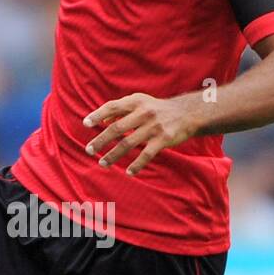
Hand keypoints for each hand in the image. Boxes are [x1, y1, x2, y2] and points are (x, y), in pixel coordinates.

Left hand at [83, 92, 199, 176]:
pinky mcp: (164, 139)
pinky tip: (128, 173)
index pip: (112, 106)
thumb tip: (101, 121)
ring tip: (103, 163)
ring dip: (113, 155)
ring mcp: (154, 126)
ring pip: (128, 143)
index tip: (85, 124)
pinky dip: (136, 165)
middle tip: (89, 150)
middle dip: (101, 140)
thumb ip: (121, 110)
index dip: (98, 114)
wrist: (187, 113)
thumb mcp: (140, 102)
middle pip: (117, 128)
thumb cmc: (158, 109)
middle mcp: (144, 112)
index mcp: (136, 101)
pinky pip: (146, 154)